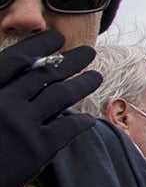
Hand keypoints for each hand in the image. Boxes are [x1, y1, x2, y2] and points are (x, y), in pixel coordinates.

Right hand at [0, 30, 102, 186]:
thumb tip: (21, 72)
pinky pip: (68, 127)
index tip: (57, 38)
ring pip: (62, 94)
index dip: (40, 45)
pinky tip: (87, 120)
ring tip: (96, 76)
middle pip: (45, 73)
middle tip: (88, 52)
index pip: (17, 59)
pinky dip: (81, 121)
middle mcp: (3, 103)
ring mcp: (22, 124)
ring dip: (83, 83)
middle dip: (70, 60)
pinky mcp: (37, 148)